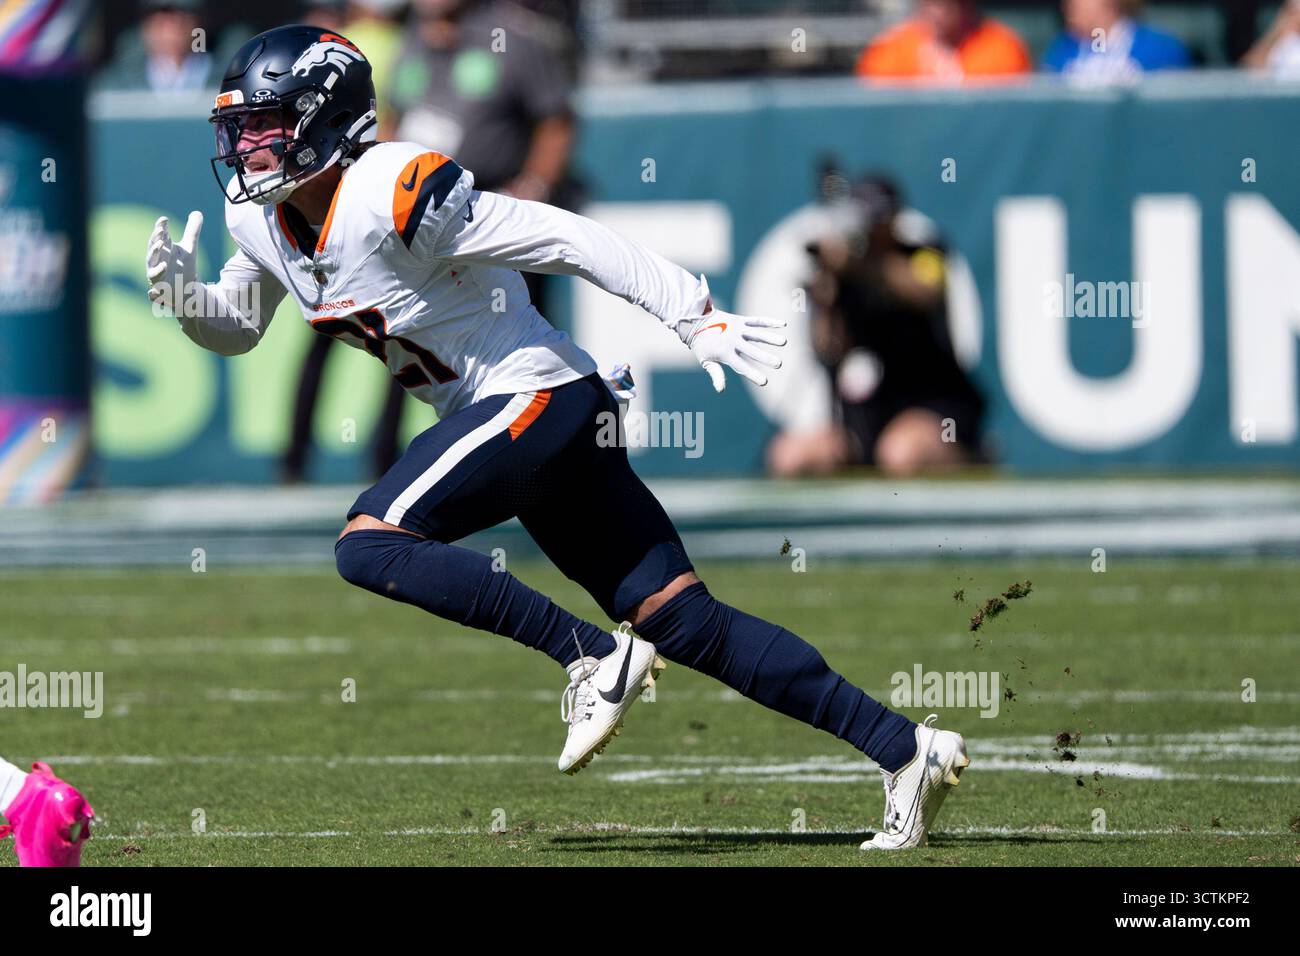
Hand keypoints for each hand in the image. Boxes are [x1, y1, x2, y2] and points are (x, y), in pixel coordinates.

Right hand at [146, 211, 202, 311]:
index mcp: (164, 248)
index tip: (165, 219)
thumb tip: (197, 212)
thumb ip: (192, 230)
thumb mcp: (190, 247)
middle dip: (156, 236)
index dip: (161, 227)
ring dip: (154, 250)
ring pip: (151, 259)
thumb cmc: (183, 267)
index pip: (161, 235)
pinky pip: (154, 276)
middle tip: (161, 229)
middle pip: (154, 245)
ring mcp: (156, 269)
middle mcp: (157, 257)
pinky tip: (163, 265)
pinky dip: (157, 270)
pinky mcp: (158, 282)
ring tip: (161, 242)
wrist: (185, 290)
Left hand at [675, 276, 785, 392]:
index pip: (741, 366)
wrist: (695, 321)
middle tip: (778, 364)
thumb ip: (716, 374)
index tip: (764, 382)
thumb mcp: (706, 361)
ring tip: (784, 342)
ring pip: (757, 334)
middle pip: (752, 351)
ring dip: (771, 337)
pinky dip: (770, 322)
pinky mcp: (740, 320)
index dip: (752, 374)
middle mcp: (733, 341)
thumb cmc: (702, 345)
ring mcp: (737, 329)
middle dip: (765, 357)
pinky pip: (757, 321)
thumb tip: (721, 390)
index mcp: (725, 353)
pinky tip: (783, 324)